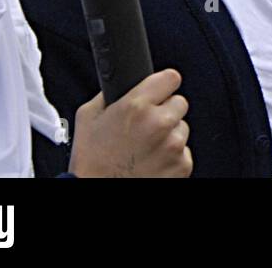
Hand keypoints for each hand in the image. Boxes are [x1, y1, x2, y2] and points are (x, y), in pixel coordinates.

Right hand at [68, 69, 191, 177]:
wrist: (97, 193)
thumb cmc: (91, 163)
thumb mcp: (88, 118)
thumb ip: (109, 95)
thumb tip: (123, 85)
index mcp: (136, 107)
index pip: (171, 77)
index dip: (163, 85)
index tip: (159, 91)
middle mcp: (159, 123)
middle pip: (179, 102)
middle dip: (165, 111)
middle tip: (146, 125)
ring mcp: (173, 145)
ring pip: (182, 128)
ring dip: (169, 135)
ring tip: (145, 148)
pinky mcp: (182, 165)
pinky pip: (184, 152)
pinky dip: (172, 156)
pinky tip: (152, 161)